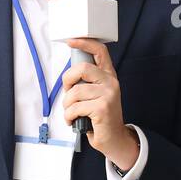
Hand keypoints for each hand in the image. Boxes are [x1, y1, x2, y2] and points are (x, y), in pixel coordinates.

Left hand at [61, 38, 138, 168]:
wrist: (114, 139)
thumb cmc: (101, 117)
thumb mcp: (97, 95)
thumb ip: (87, 82)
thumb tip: (69, 75)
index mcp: (108, 76)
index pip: (100, 51)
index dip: (84, 43)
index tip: (71, 41)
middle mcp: (111, 82)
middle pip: (82, 68)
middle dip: (68, 81)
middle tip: (68, 94)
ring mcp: (108, 94)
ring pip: (75, 92)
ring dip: (67, 106)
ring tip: (72, 113)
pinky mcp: (102, 108)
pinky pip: (75, 108)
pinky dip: (69, 116)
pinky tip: (74, 121)